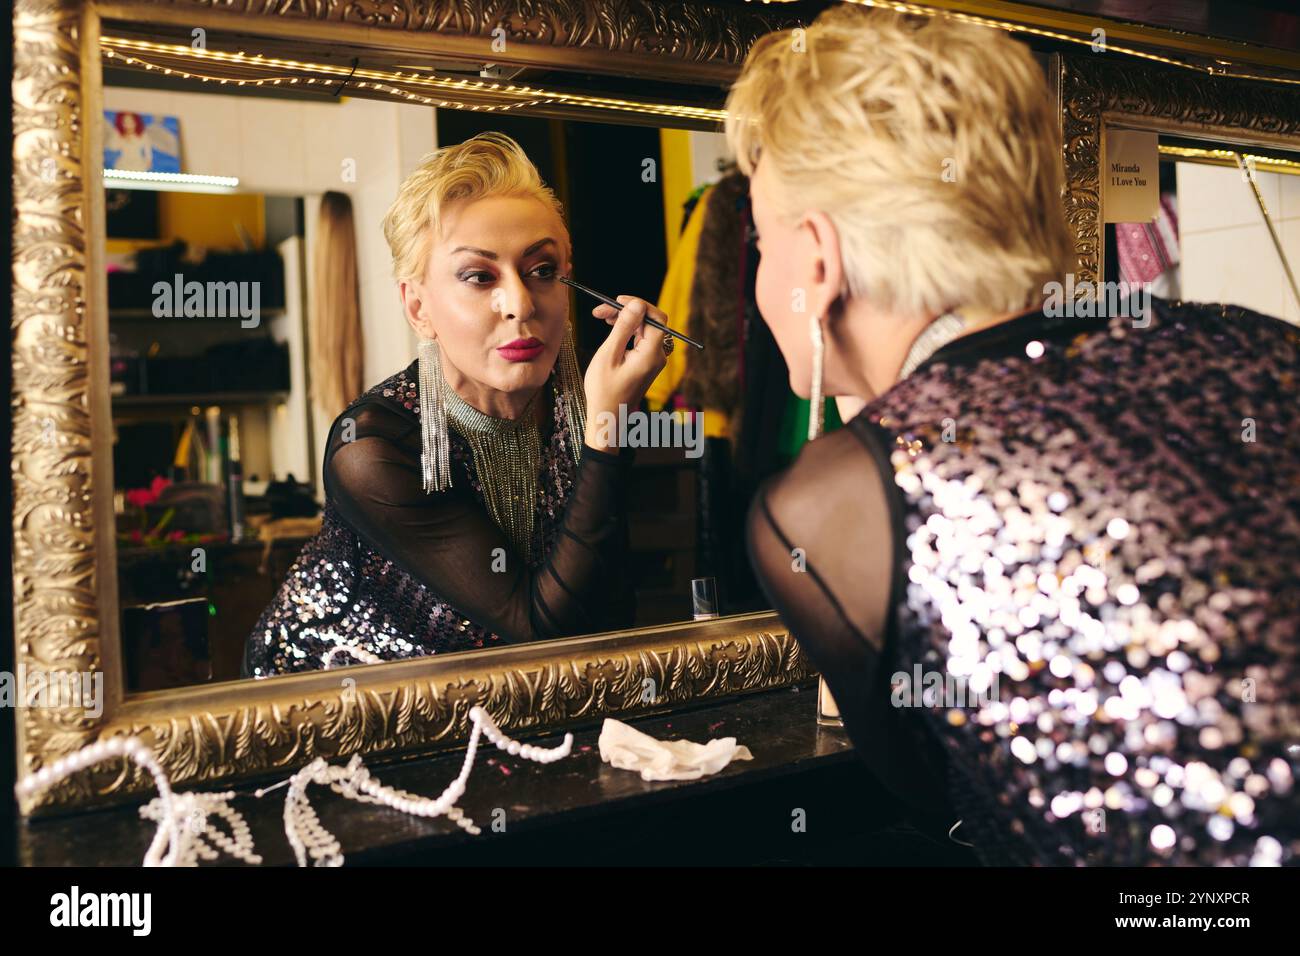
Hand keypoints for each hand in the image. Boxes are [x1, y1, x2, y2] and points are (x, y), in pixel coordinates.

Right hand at [582, 295, 668, 451]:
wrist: (607, 417)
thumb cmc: (604, 390)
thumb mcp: (609, 355)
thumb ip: (623, 328)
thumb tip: (635, 304)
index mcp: (651, 354)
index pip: (656, 318)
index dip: (638, 305)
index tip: (616, 301)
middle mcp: (657, 356)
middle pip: (649, 321)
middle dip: (627, 311)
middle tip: (601, 311)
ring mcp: (653, 360)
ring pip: (644, 329)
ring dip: (625, 319)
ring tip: (602, 317)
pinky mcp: (646, 363)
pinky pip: (641, 339)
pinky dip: (628, 331)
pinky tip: (612, 329)